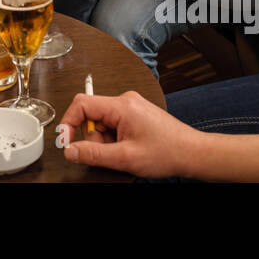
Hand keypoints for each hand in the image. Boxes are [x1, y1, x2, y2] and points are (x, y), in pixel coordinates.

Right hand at [57, 90, 197, 177]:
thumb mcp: (125, 158)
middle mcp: (126, 100)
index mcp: (122, 105)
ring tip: (126, 153)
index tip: (66, 141)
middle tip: (112, 154)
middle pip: (92, 117)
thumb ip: (94, 154)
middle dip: (96, 139)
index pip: (82, 104)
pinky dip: (116, 140)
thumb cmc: (167, 152)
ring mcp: (132, 106)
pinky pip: (114, 125)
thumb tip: (70, 150)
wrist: (193, 153)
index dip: (69, 123)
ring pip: (103, 123)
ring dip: (107, 142)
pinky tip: (130, 149)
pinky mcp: (136, 114)